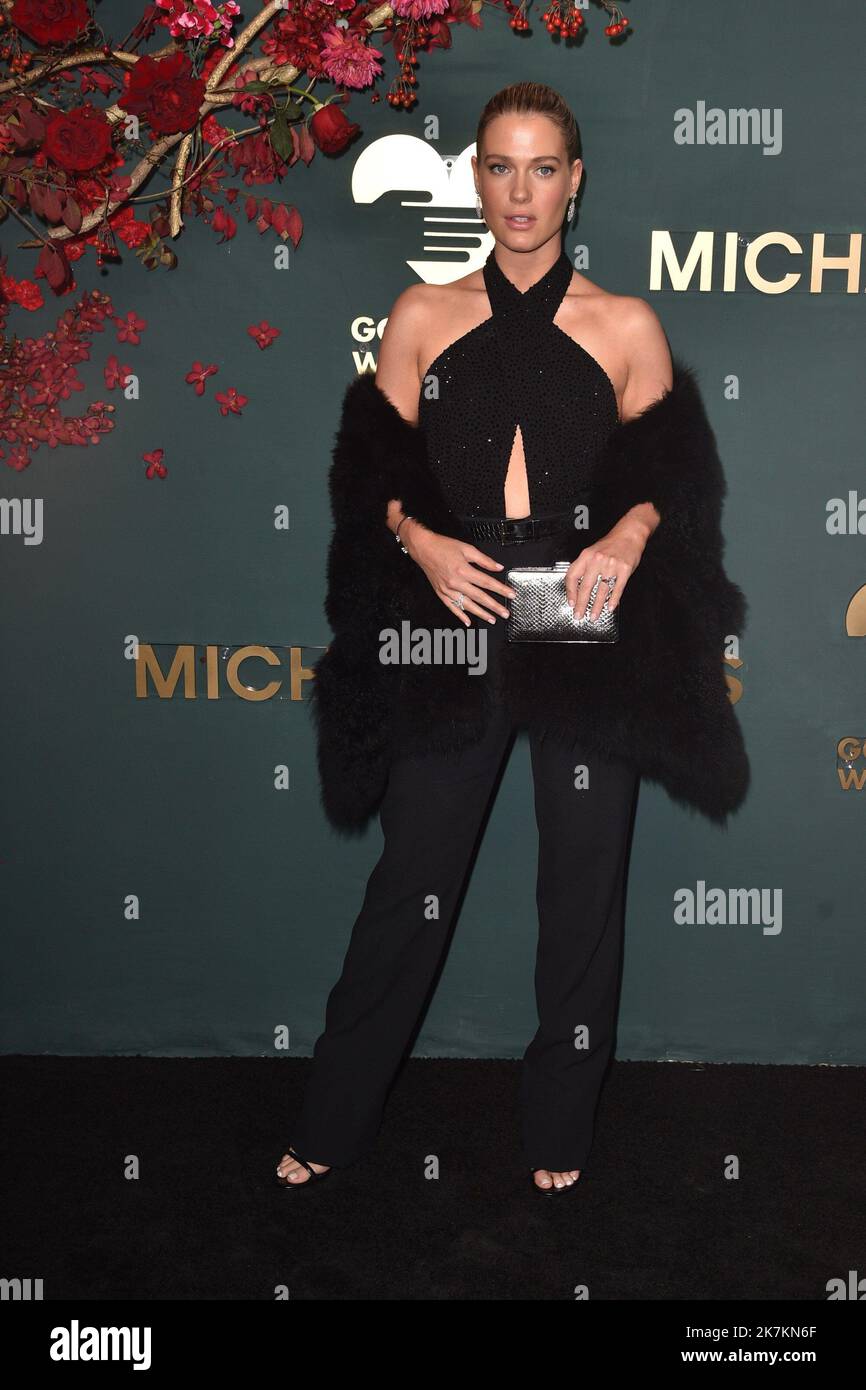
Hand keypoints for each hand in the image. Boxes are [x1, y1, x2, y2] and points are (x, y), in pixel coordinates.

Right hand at [401, 520, 516, 626]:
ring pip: (467, 605)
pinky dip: (460, 615)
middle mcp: (456, 582)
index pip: (487, 582)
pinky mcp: (441, 593)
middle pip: (479, 597)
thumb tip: (498, 567)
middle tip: (505, 613)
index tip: (510, 595)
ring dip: (481, 614)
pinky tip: (468, 622)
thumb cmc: (443, 546)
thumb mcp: (467, 549)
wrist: (423, 548)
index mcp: (463, 570)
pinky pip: (452, 607)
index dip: (500, 589)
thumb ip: (484, 560)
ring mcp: (447, 590)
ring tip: (492, 619)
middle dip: (494, 606)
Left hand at [565, 523, 648, 621]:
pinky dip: (613, 600)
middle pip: (586, 587)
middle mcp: (597, 560)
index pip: (573, 576)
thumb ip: (585, 567)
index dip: (570, 592)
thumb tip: (579, 588)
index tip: (570, 602)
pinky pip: (617, 588)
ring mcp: (611, 565)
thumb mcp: (592, 552)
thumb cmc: (610, 544)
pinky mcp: (625, 569)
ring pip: (602, 590)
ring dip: (597, 606)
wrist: (629, 534)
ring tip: (594, 616)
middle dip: (581, 604)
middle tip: (579, 615)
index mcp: (586, 556)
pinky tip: (609, 607)